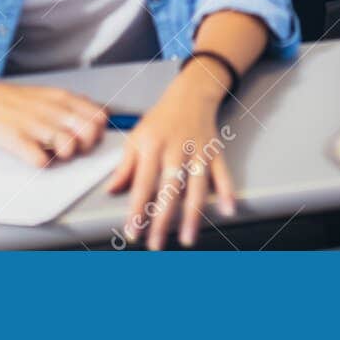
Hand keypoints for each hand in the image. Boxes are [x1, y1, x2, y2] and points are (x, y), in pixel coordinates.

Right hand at [0, 78, 108, 168]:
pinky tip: (34, 154)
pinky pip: (41, 161)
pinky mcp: (17, 140)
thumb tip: (99, 117)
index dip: (98, 130)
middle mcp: (53, 110)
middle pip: (89, 134)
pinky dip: (41, 162)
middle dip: (85, 146)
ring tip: (52, 151)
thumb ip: (73, 105)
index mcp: (63, 98)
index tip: (87, 135)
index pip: (100, 116)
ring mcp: (35, 125)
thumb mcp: (49, 94)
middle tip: (71, 147)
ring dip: (64, 156)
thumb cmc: (17, 101)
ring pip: (69, 148)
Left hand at [106, 68, 235, 248]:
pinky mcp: (215, 151)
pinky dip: (227, 191)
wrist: (189, 94)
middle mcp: (176, 149)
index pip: (142, 183)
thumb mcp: (135, 137)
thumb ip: (124, 166)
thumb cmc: (160, 119)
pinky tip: (229, 209)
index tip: (133, 231)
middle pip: (169, 189)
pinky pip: (222, 173)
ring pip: (197, 185)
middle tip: (156, 244)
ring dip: (192, 214)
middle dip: (162, 219)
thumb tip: (111, 190)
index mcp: (152, 146)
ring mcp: (198, 150)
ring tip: (187, 238)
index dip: (137, 209)